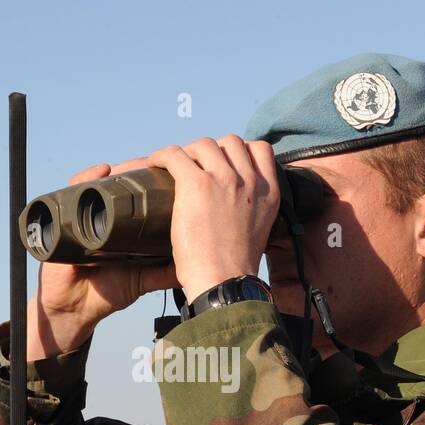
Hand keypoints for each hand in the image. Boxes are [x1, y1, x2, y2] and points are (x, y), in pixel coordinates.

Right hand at [27, 159, 179, 360]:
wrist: (75, 307)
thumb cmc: (107, 292)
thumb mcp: (144, 280)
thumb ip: (167, 273)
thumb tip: (198, 266)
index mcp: (128, 225)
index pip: (144, 194)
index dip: (159, 183)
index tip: (177, 177)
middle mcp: (108, 214)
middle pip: (126, 182)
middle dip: (142, 172)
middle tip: (158, 169)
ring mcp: (86, 212)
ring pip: (104, 180)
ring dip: (120, 170)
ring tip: (133, 168)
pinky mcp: (65, 215)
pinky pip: (75, 189)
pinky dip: (88, 177)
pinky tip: (103, 171)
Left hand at [146, 136, 280, 301]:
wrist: (223, 282)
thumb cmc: (233, 267)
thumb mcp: (258, 229)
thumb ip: (251, 208)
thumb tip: (234, 203)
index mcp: (268, 191)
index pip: (259, 149)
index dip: (239, 151)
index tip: (223, 163)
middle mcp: (249, 180)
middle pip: (229, 142)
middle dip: (211, 152)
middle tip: (195, 169)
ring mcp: (224, 179)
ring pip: (203, 144)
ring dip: (188, 154)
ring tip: (176, 170)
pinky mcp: (197, 184)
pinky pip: (175, 154)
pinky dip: (163, 156)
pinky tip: (155, 165)